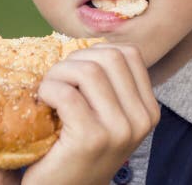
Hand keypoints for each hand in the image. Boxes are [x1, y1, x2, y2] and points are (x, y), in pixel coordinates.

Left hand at [23, 43, 160, 184]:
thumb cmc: (77, 151)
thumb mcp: (106, 116)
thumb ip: (108, 83)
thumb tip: (94, 41)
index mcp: (148, 110)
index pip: (128, 53)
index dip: (95, 52)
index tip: (75, 71)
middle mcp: (141, 120)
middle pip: (109, 56)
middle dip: (75, 59)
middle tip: (57, 80)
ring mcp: (119, 130)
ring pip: (88, 70)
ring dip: (58, 74)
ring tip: (48, 92)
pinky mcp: (91, 138)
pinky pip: (66, 93)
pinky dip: (48, 90)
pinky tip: (43, 103)